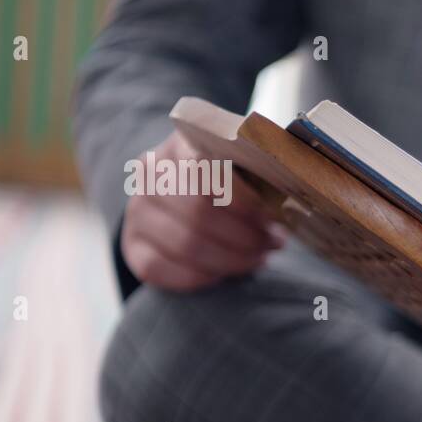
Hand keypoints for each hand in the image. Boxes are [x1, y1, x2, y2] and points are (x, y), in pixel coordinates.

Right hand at [120, 130, 284, 290]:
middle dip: (245, 235)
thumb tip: (288, 201)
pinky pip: (161, 269)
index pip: (204, 166)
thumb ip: (259, 177)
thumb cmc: (227, 186)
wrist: (178, 205)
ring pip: (185, 243)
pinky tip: (226, 272)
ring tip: (260, 257)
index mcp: (180, 145)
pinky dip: (203, 276)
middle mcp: (150, 174)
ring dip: (232, 258)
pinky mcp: (132, 246)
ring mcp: (137, 211)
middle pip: (199, 210)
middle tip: (272, 243)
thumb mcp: (243, 170)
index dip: (241, 196)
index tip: (270, 215)